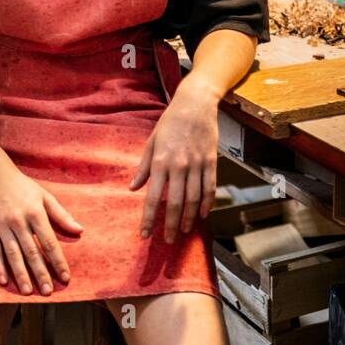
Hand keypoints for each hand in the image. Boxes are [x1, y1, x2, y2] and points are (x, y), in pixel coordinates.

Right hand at [0, 164, 81, 294]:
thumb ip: (62, 215)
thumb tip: (80, 231)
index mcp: (35, 213)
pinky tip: (5, 281)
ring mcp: (2, 226)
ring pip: (13, 254)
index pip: (49, 242)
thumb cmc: (23, 186)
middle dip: (41, 273)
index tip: (65, 277)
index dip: (58, 261)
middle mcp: (19, 221)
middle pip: (32, 252)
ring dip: (21, 274)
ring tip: (29, 292)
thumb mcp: (45, 196)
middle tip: (48, 291)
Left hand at [129, 78, 219, 243]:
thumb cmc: (170, 122)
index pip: (153, 197)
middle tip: (168, 241)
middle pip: (176, 203)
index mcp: (160, 162)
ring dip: (190, 218)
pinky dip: (207, 204)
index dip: (149, 219)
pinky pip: (210, 187)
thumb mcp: (151, 142)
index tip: (145, 235)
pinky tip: (203, 215)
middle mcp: (179, 166)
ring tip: (185, 232)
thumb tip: (133, 188)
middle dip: (172, 225)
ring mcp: (197, 164)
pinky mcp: (211, 161)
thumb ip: (143, 167)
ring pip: (195, 199)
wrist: (195, 104)